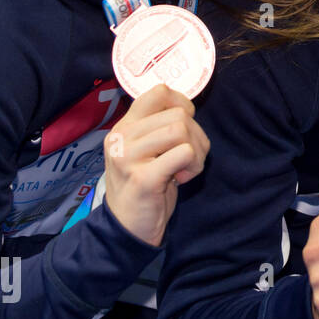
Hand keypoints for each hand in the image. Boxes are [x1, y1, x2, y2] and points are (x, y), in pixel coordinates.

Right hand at [103, 84, 208, 246]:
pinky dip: (193, 165)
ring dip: (197, 152)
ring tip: (185, 169)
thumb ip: (158, 127)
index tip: (186, 127)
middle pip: (178, 115)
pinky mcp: (143, 177)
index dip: (182, 104)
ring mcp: (128, 157)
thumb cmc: (145, 185)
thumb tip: (186, 108)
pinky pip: (185, 153)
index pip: (158, 92)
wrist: (128, 227)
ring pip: (182, 131)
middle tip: (189, 159)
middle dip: (197, 136)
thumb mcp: (145, 150)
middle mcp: (121, 137)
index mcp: (123, 127)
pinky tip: (181, 179)